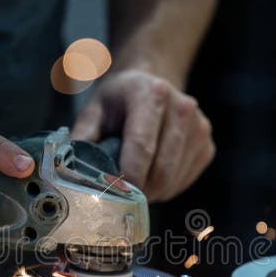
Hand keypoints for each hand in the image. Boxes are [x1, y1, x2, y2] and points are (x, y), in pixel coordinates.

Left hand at [72, 70, 214, 201]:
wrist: (152, 83)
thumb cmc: (118, 101)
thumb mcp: (93, 112)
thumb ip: (81, 141)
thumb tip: (69, 175)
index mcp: (151, 94)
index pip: (142, 147)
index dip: (125, 178)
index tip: (110, 192)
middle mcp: (182, 108)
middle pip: (160, 170)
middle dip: (137, 191)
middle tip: (118, 193)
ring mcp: (199, 129)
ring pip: (172, 181)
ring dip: (150, 192)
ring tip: (133, 180)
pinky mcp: (207, 146)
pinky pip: (182, 182)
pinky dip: (164, 188)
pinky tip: (151, 173)